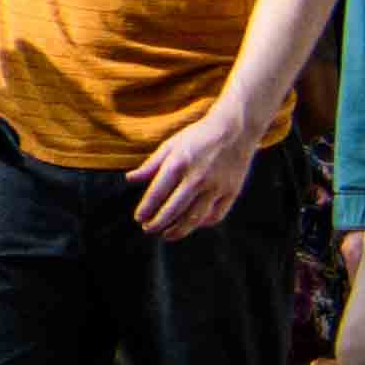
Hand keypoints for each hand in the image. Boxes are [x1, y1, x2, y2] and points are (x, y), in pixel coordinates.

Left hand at [130, 94, 267, 239]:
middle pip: (174, 209)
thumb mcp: (170, 145)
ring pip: (195, 217)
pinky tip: (192, 225)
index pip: (157, 193)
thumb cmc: (198, 137)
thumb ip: (151, 165)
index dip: (146, 209)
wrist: (235, 129)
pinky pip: (216, 215)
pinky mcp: (232, 191)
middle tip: (149, 229)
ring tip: (167, 235)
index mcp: (178, 164)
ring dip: (179, 230)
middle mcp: (197, 177)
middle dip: (159, 223)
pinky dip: (202, 224)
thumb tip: (129, 180)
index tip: (139, 219)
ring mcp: (216, 186)